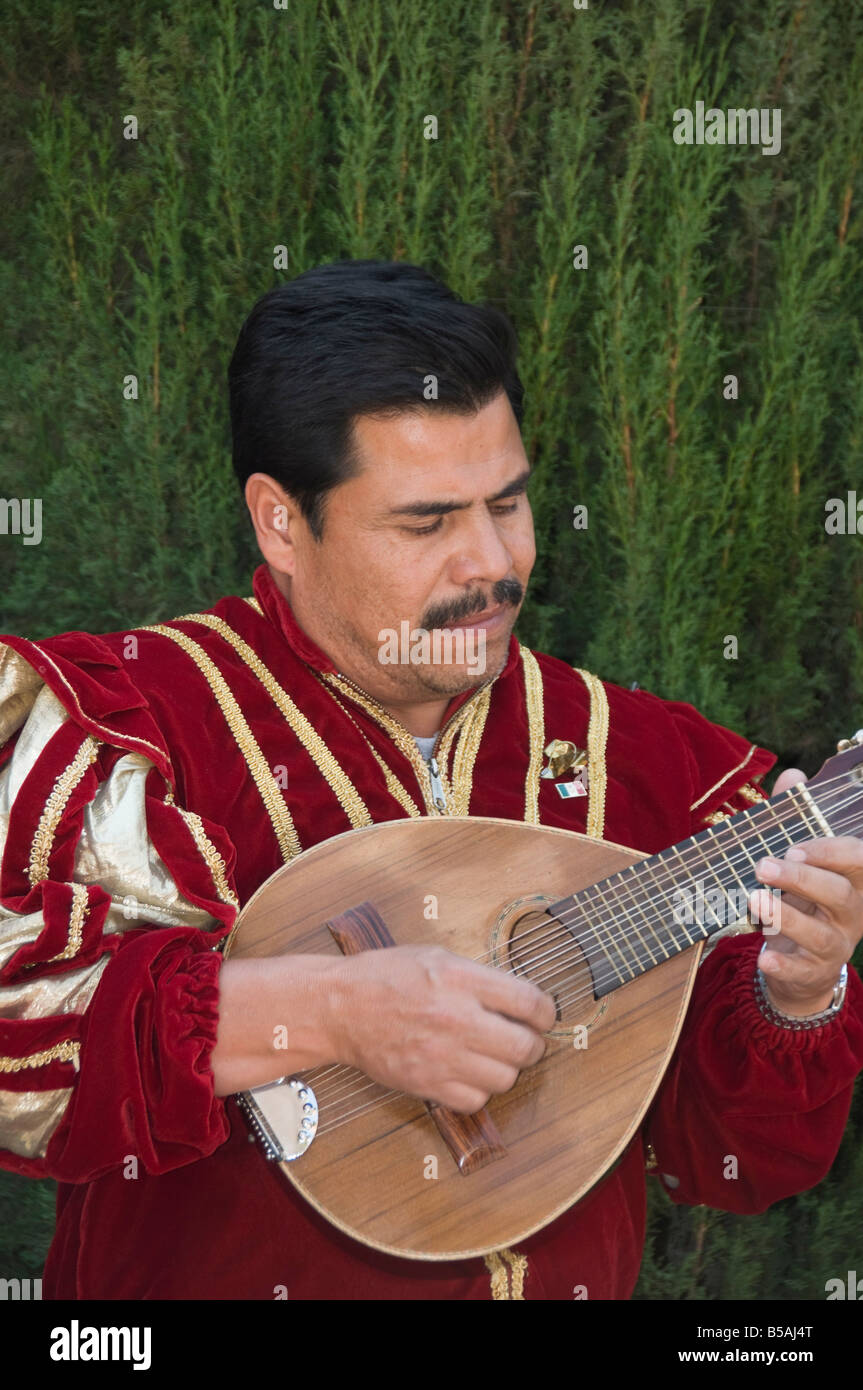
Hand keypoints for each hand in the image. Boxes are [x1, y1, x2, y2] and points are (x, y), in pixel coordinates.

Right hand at [327, 944, 555, 1112]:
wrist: (340, 1008)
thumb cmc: (386, 976)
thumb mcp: (437, 956)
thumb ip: (479, 976)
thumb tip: (519, 998)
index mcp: (461, 980)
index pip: (528, 1001)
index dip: (546, 1011)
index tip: (543, 1015)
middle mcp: (456, 1019)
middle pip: (524, 1047)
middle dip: (532, 1044)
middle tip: (524, 1039)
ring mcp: (442, 1056)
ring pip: (505, 1078)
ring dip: (507, 1068)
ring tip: (494, 1055)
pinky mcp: (427, 1084)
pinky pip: (475, 1100)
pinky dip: (480, 1089)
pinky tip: (469, 1071)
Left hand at [749, 767, 862, 1015]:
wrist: (805, 964)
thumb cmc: (804, 899)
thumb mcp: (802, 860)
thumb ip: (795, 819)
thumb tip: (794, 775)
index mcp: (852, 880)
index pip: (855, 860)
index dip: (829, 851)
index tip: (795, 845)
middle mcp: (851, 913)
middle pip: (837, 894)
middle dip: (801, 878)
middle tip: (763, 866)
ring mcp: (835, 946)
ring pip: (818, 934)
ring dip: (786, 917)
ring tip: (754, 901)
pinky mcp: (814, 973)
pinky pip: (801, 971)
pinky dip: (783, 966)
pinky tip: (763, 957)